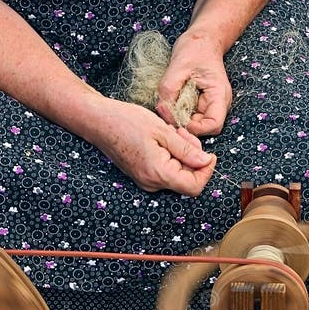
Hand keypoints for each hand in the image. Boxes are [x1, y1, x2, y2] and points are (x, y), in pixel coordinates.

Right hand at [87, 98, 216, 195]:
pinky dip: (172, 156)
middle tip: (183, 134)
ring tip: (172, 132)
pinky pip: (166, 171)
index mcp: (158, 173)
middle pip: (187, 180)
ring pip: (177, 174)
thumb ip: (187, 150)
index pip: (194, 187)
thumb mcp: (163, 131)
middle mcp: (152, 183)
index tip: (210, 154)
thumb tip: (206, 162)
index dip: (207, 172)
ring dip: (182, 154)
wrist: (98, 122)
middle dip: (193, 157)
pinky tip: (164, 139)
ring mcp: (146, 181)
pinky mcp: (143, 175)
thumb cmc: (127, 122)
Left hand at [156, 30, 231, 135]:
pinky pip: (188, 114)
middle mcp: (217, 104)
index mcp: (219, 95)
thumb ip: (169, 90)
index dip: (196, 129)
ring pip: (194, 123)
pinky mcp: (199, 103)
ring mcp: (208, 104)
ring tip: (168, 105)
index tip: (179, 120)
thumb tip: (163, 111)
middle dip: (185, 125)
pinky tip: (171, 102)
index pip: (214, 125)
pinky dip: (178, 112)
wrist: (201, 40)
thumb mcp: (178, 66)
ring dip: (179, 118)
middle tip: (168, 114)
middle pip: (203, 128)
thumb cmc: (196, 48)